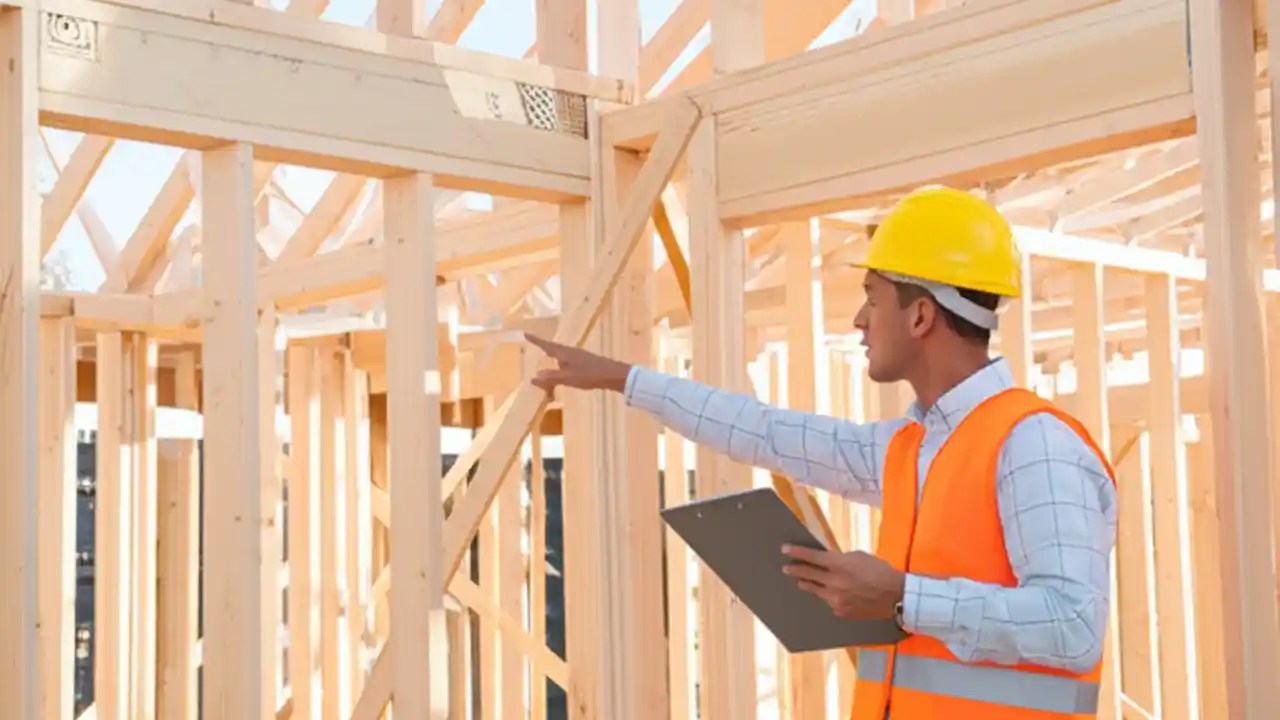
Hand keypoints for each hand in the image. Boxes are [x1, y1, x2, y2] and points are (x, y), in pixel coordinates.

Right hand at [524, 333, 632, 393]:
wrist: (614, 375)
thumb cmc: (590, 375)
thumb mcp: (568, 378)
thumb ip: (551, 377)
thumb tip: (534, 376)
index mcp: (565, 353)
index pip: (546, 345)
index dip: (536, 340)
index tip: (526, 333)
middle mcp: (571, 352)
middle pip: (554, 348)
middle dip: (544, 346)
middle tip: (535, 343)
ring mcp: (580, 356)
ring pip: (562, 355)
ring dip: (554, 355)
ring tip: (547, 356)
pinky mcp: (586, 362)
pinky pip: (569, 361)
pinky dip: (562, 364)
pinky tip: (565, 369)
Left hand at [781, 545, 904, 619]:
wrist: (896, 596)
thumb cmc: (880, 571)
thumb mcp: (859, 557)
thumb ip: (840, 559)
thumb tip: (828, 562)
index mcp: (838, 564)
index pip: (811, 557)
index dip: (796, 552)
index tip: (784, 549)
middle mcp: (833, 582)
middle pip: (808, 574)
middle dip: (795, 570)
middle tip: (786, 568)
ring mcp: (836, 599)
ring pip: (815, 591)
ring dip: (807, 584)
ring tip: (801, 581)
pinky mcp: (841, 611)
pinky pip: (829, 602)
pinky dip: (828, 596)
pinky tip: (830, 594)